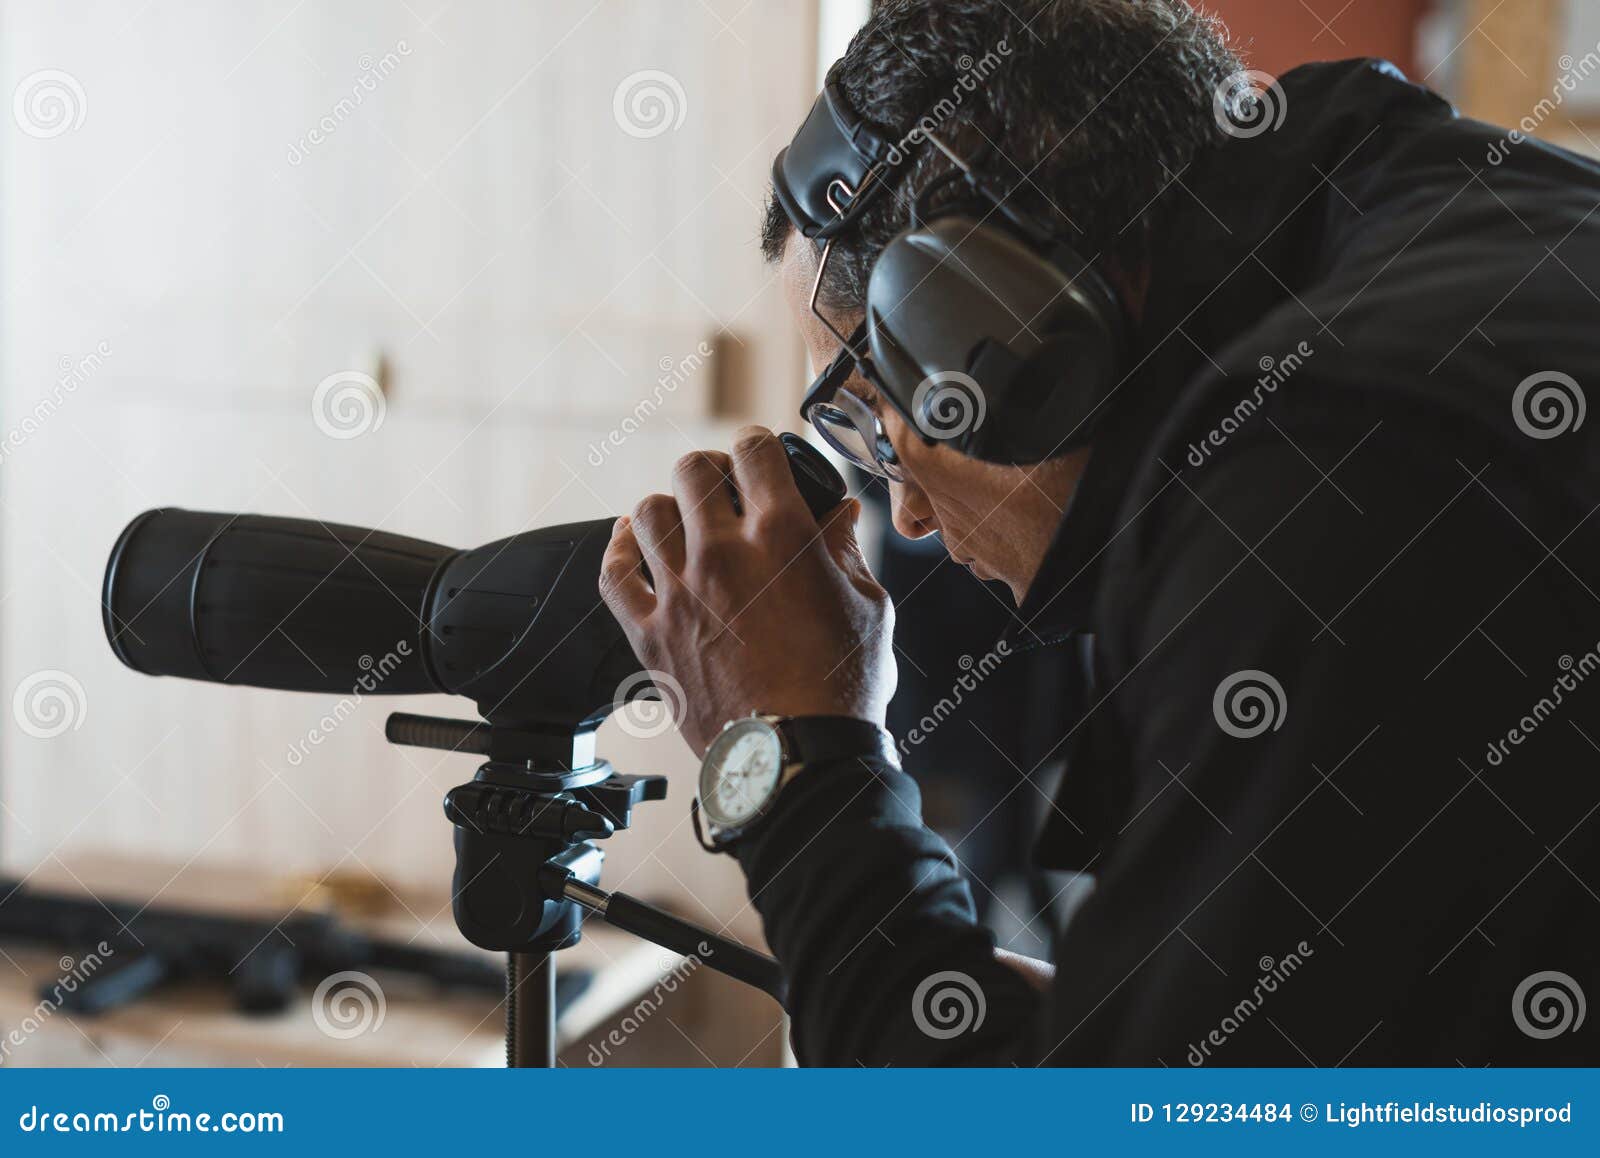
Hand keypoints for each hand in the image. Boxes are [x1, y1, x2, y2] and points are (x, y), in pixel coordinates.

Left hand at [599, 426, 895, 756]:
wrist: (797, 756)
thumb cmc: (841, 690)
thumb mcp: (869, 608)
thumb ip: (848, 550)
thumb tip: (841, 514)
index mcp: (782, 537)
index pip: (754, 451)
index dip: (758, 446)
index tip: (761, 458)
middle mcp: (723, 554)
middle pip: (693, 471)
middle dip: (712, 471)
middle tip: (726, 490)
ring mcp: (680, 593)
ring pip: (648, 513)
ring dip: (670, 509)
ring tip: (687, 523)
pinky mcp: (651, 634)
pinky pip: (614, 573)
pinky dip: (621, 551)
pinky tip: (635, 546)